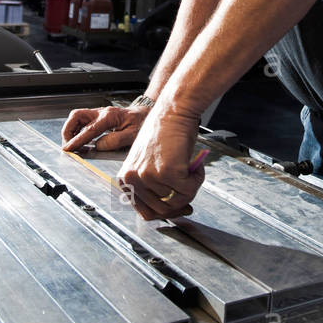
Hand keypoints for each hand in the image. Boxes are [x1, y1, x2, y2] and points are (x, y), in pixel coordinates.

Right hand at [61, 105, 149, 151]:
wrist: (145, 114)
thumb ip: (116, 140)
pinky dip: (77, 130)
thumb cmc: (141, 123)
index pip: (89, 129)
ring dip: (71, 130)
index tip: (68, 148)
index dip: (77, 140)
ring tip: (74, 144)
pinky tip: (81, 141)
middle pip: (76, 116)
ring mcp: (99, 113)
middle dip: (68, 131)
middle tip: (69, 145)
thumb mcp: (133, 134)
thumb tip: (98, 145)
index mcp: (110, 116)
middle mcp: (102, 112)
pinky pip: (82, 121)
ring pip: (76, 117)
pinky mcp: (98, 116)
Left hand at [117, 106, 204, 220]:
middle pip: (162, 210)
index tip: (178, 208)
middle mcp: (133, 179)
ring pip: (177, 201)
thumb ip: (154, 185)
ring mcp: (149, 176)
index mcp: (126, 178)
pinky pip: (189, 190)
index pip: (144, 211)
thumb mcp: (150, 162)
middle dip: (180, 204)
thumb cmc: (165, 131)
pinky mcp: (167, 172)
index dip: (165, 212)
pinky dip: (197, 180)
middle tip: (191, 191)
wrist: (173, 111)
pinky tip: (196, 167)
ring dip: (191, 188)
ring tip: (193, 172)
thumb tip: (171, 207)